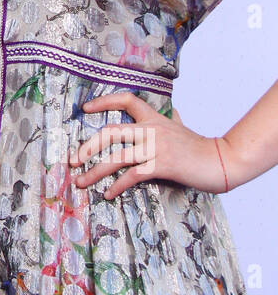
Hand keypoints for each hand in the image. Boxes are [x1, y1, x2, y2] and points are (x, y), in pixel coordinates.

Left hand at [71, 92, 233, 199]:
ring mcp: (156, 148)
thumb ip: (170, 120)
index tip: (85, 108)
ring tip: (81, 182)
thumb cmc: (198, 147)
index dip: (104, 101)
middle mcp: (152, 130)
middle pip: (111, 132)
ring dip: (95, 171)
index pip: (127, 100)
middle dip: (88, 146)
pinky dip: (117, 186)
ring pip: (117, 157)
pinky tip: (108, 193)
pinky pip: (132, 176)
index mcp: (154, 118)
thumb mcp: (181, 127)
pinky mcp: (161, 166)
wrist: (220, 161)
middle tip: (73, 159)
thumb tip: (172, 111)